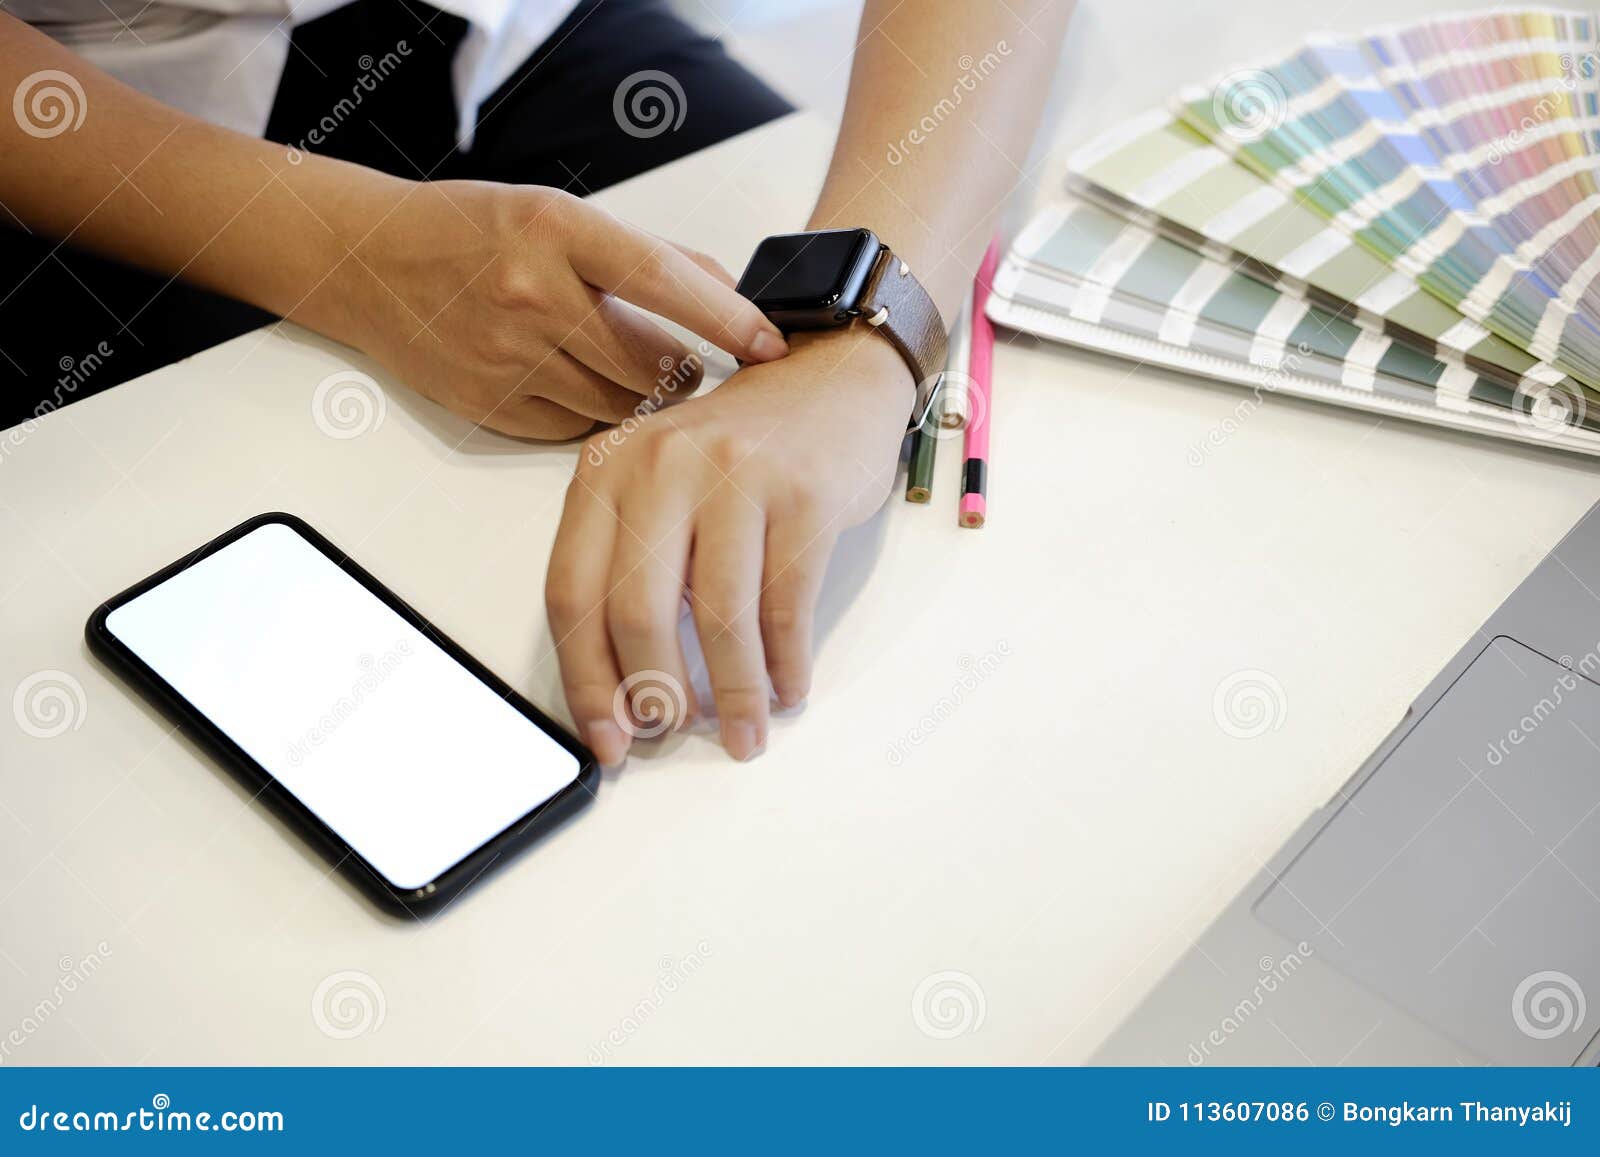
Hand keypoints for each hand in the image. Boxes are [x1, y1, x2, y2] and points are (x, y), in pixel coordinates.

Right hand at [324, 180, 788, 438]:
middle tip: (679, 355)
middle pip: (652, 362)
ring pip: (621, 403)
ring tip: (616, 361)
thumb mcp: (558, 213)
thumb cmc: (471, 232)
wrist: (368, 264)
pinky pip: (578, 428)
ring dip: (639, 393)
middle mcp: (530, 293)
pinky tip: (568, 379)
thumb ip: (646, 254)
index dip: (728, 318)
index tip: (771, 341)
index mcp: (554, 230)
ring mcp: (507, 356)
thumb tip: (730, 294)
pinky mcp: (492, 405)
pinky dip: (591, 411)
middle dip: (682, 367)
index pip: (664, 280)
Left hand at [545, 327, 913, 761]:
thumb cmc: (738, 457)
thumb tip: (626, 694)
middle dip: (656, 695)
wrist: (830, 382)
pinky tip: (786, 688)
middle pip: (637, 610)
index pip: (572, 593)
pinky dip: (785, 662)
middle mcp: (661, 464)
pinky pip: (787, 604)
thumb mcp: (660, 489)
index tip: (608, 739)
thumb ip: (631, 569)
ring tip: (744, 732)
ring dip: (734, 694)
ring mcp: (735, 474)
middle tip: (674, 735)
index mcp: (607, 471)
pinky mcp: (803, 492)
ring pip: (720, 617)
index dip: (586, 680)